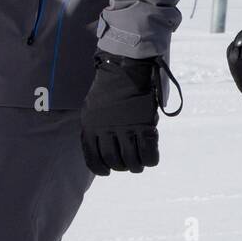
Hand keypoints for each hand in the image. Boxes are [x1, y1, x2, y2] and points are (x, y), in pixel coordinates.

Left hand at [80, 53, 159, 175]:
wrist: (126, 69)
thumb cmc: (109, 89)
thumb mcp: (92, 110)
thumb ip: (96, 129)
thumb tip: (103, 150)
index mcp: (90, 126)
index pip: (93, 158)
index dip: (101, 168)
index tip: (107, 171)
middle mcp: (106, 130)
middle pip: (113, 160)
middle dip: (121, 166)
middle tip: (127, 165)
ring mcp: (126, 128)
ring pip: (130, 160)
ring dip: (136, 166)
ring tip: (139, 164)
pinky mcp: (143, 125)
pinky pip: (148, 152)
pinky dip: (150, 160)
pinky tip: (150, 159)